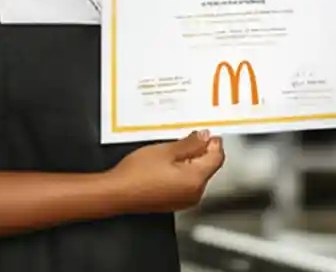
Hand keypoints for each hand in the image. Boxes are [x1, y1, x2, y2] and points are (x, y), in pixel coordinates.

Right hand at [109, 130, 225, 213]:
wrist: (118, 192)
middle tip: (185, 138)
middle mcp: (195, 193)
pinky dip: (181, 172)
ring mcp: (185, 200)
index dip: (213, 142)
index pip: (217, 157)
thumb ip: (190, 143)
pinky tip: (165, 165)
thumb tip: (205, 137)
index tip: (206, 133)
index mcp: (196, 180)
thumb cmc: (137, 174)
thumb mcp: (166, 150)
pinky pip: (186, 184)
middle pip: (207, 167)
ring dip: (189, 161)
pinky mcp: (175, 202)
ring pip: (196, 175)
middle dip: (200, 151)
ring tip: (171, 152)